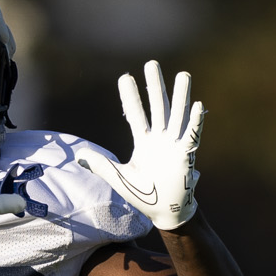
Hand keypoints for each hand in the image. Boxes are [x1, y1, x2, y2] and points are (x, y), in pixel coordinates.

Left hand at [79, 60, 203, 231]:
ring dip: (180, 95)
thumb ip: (100, 165)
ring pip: (177, 115)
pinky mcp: (186, 155)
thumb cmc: (144, 195)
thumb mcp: (119, 178)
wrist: (164, 213)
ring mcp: (174, 145)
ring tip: (183, 74)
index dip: (130, 96)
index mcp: (144, 141)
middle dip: (154, 85)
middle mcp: (160, 138)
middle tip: (151, 63)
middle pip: (157, 106)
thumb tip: (78, 155)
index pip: (135, 114)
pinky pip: (191, 135)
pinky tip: (197, 104)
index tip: (125, 77)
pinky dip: (195, 121)